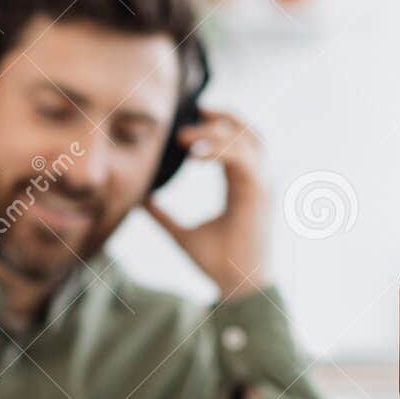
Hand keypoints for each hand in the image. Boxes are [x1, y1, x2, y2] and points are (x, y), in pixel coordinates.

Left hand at [144, 109, 268, 300]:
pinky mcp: (259, 194)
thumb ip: (163, 216)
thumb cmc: (217, 263)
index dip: (220, 126)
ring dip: (220, 131)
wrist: (236, 287)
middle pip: (248, 133)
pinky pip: (243, 160)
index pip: (237, 143)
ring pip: (248, 141)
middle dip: (224, 117)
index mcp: (242, 186)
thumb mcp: (182, 234)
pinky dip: (222, 150)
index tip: (194, 118)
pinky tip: (197, 154)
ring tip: (192, 134)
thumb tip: (139, 202)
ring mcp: (260, 186)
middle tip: (196, 111)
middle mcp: (255, 181)